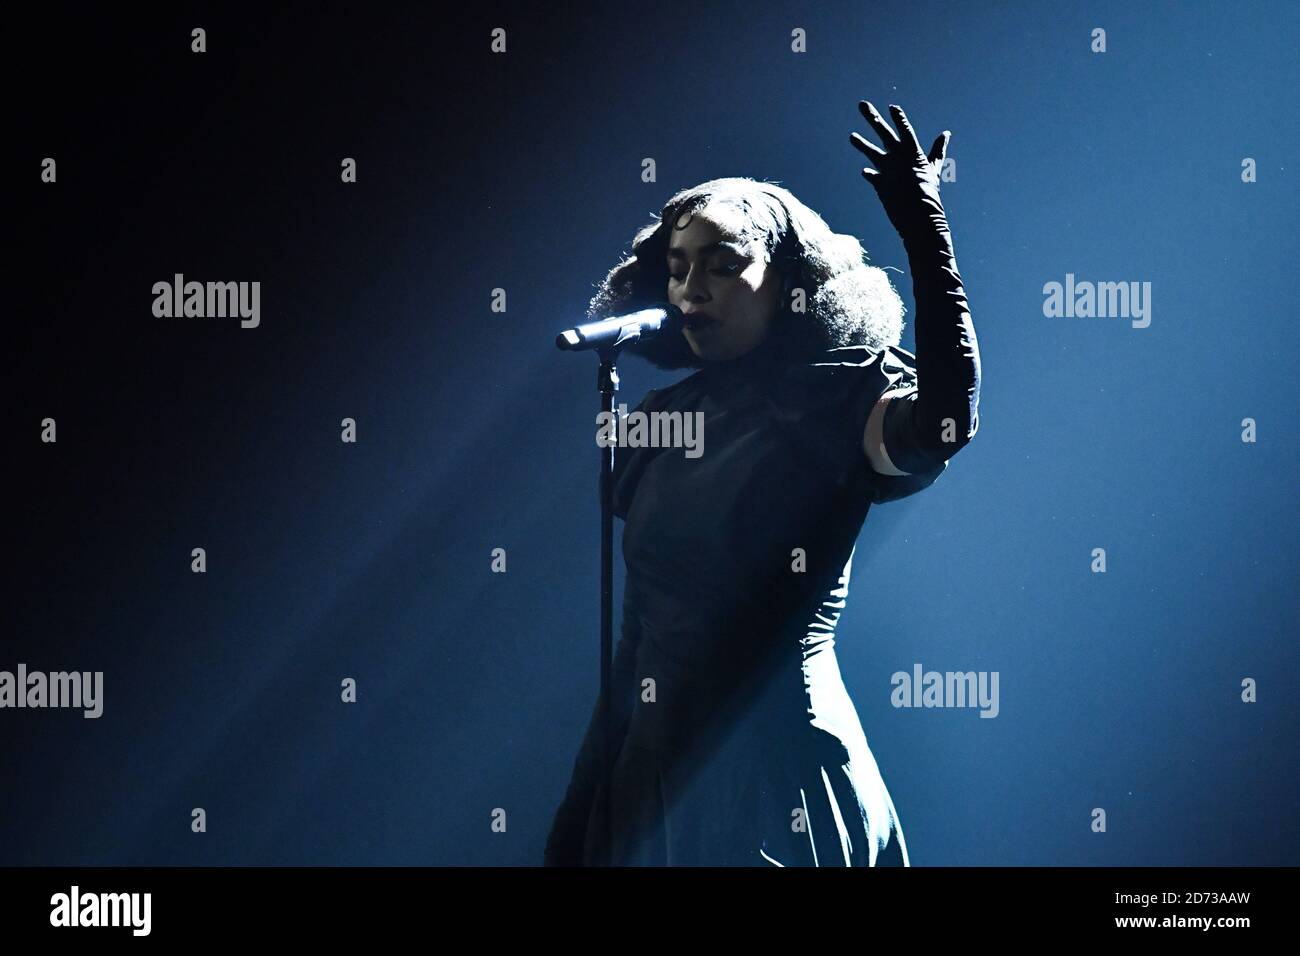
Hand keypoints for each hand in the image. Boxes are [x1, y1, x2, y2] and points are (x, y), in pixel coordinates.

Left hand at [850, 101, 951, 248]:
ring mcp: (888, 170)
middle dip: (873, 118)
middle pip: (883, 133)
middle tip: (862, 104)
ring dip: (861, 143)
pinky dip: (869, 173)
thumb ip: (937, 150)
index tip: (891, 107)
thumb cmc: (929, 192)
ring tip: (851, 136)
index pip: (905, 129)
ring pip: (871, 152)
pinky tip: (865, 171)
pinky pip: (872, 176)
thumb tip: (946, 133)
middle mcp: (898, 157)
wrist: (920, 216)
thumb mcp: (934, 168)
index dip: (898, 118)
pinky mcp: (880, 184)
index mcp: (913, 152)